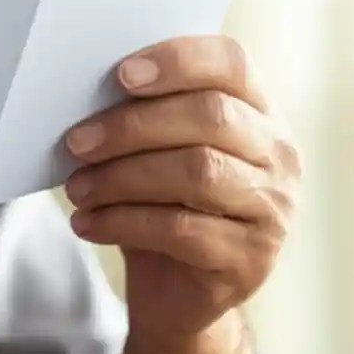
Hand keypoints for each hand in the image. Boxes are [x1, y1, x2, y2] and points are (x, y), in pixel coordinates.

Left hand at [62, 36, 299, 353]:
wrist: (178, 293)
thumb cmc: (162, 204)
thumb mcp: (157, 152)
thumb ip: (143, 114)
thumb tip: (84, 88)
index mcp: (258, 110)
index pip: (232, 63)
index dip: (178, 60)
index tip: (120, 74)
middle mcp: (279, 154)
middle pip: (210, 116)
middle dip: (132, 125)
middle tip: (75, 142)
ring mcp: (273, 208)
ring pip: (197, 172)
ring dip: (122, 177)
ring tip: (76, 188)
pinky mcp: (251, 258)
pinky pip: (182, 229)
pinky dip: (123, 222)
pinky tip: (87, 223)